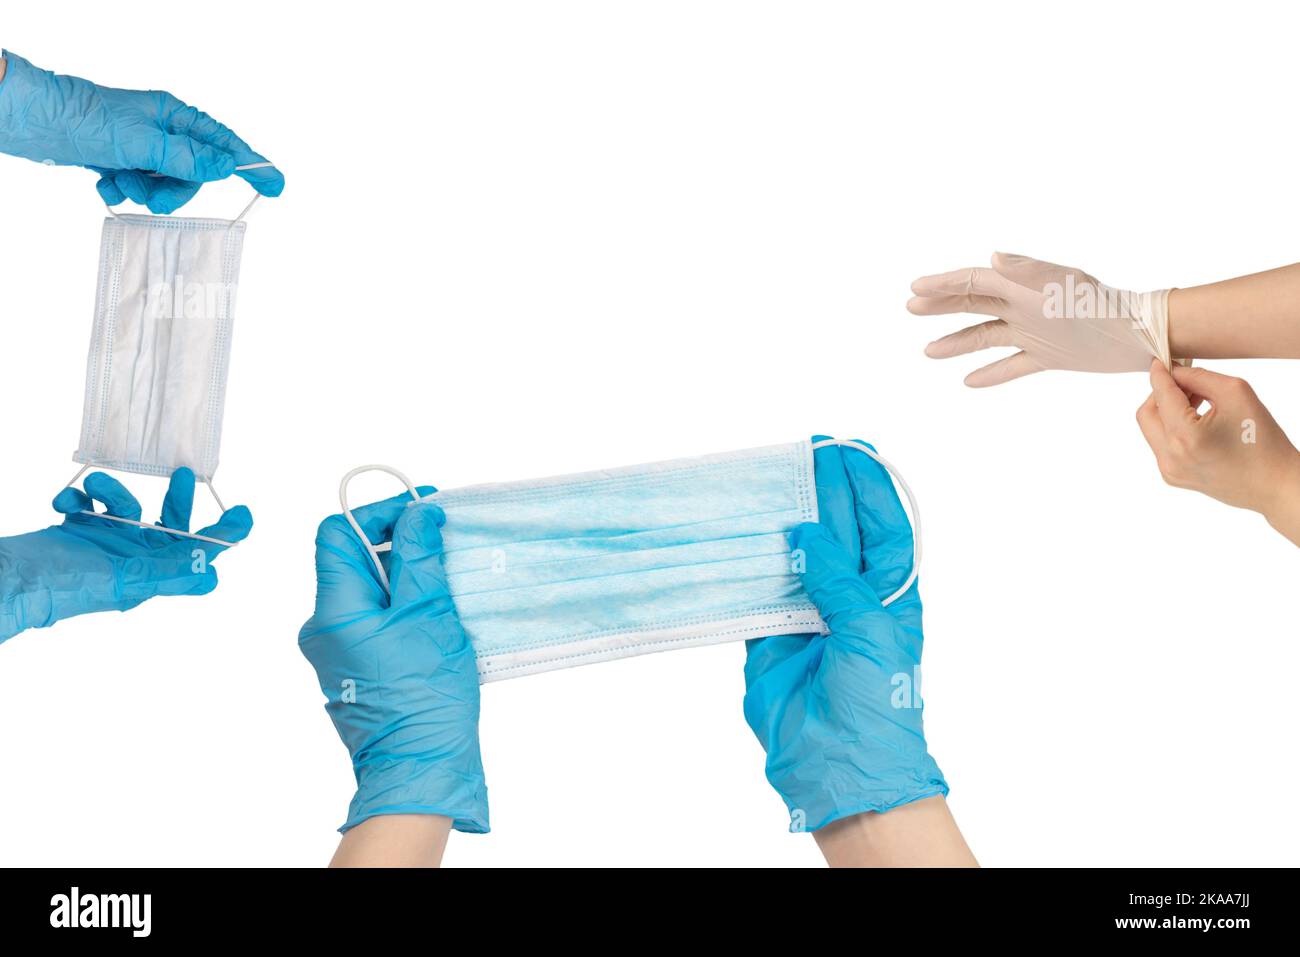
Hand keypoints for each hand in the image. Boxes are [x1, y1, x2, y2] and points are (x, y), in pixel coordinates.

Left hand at [0, 50, 282, 213]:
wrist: (31, 118)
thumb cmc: (85, 120)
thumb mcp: (143, 142)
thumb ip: (187, 159)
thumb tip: (225, 168)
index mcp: (174, 116)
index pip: (225, 144)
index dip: (252, 166)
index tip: (277, 186)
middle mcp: (162, 130)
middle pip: (194, 174)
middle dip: (175, 191)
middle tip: (153, 197)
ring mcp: (140, 146)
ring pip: (165, 185)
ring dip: (144, 192)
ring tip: (120, 183)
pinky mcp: (119, 160)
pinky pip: (138, 187)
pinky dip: (122, 190)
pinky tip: (104, 182)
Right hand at [0, 468, 252, 643]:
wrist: (12, 579)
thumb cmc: (69, 583)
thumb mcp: (128, 577)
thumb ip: (171, 571)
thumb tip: (213, 574)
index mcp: (151, 573)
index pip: (199, 553)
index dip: (224, 535)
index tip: (245, 513)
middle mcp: (132, 558)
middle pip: (170, 525)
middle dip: (178, 499)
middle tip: (184, 474)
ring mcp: (104, 544)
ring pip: (125, 506)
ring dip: (112, 489)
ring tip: (94, 484)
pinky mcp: (76, 530)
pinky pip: (88, 504)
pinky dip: (78, 496)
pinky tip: (65, 500)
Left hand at [298, 490, 488, 833]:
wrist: (421, 768)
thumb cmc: (424, 697)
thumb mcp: (428, 614)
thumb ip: (418, 557)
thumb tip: (417, 513)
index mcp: (333, 609)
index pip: (338, 533)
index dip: (380, 512)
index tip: (424, 508)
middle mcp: (323, 628)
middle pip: (352, 561)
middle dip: (398, 543)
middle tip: (443, 540)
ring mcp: (337, 653)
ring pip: (367, 592)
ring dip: (405, 576)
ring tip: (447, 579)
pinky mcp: (356, 670)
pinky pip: (374, 621)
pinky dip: (403, 607)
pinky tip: (438, 615)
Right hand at [743, 438, 946, 832]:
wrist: (840, 765)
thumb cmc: (876, 701)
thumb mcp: (869, 627)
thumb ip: (838, 576)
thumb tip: (806, 534)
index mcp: (892, 592)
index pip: (883, 525)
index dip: (866, 485)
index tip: (847, 450)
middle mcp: (851, 596)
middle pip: (837, 530)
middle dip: (823, 491)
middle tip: (803, 452)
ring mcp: (810, 613)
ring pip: (795, 554)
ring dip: (783, 521)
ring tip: (768, 481)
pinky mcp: (771, 635)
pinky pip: (757, 588)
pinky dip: (748, 562)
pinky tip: (738, 532)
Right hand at [908, 252, 1172, 385]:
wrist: (1137, 333)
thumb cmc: (1103, 306)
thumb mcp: (1064, 286)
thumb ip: (1029, 271)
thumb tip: (992, 258)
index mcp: (1023, 286)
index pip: (973, 283)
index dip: (943, 285)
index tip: (915, 288)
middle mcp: (1023, 307)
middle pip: (973, 305)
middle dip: (941, 306)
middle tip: (912, 307)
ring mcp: (1033, 332)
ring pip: (985, 338)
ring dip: (957, 343)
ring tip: (929, 351)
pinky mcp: (1048, 356)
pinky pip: (1012, 365)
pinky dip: (991, 373)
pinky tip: (969, 382)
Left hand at [1138, 361, 1299, 544]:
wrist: (1274, 483)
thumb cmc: (1262, 438)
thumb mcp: (1236, 394)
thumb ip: (1199, 377)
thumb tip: (1175, 372)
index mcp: (1186, 436)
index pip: (1161, 394)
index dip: (1159, 374)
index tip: (1160, 361)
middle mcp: (1171, 456)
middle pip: (1146, 413)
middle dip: (1161, 393)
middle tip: (1186, 383)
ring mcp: (1169, 470)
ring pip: (1152, 429)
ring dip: (1167, 411)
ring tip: (1196, 402)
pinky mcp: (1173, 477)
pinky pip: (1161, 445)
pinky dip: (1172, 429)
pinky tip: (1197, 423)